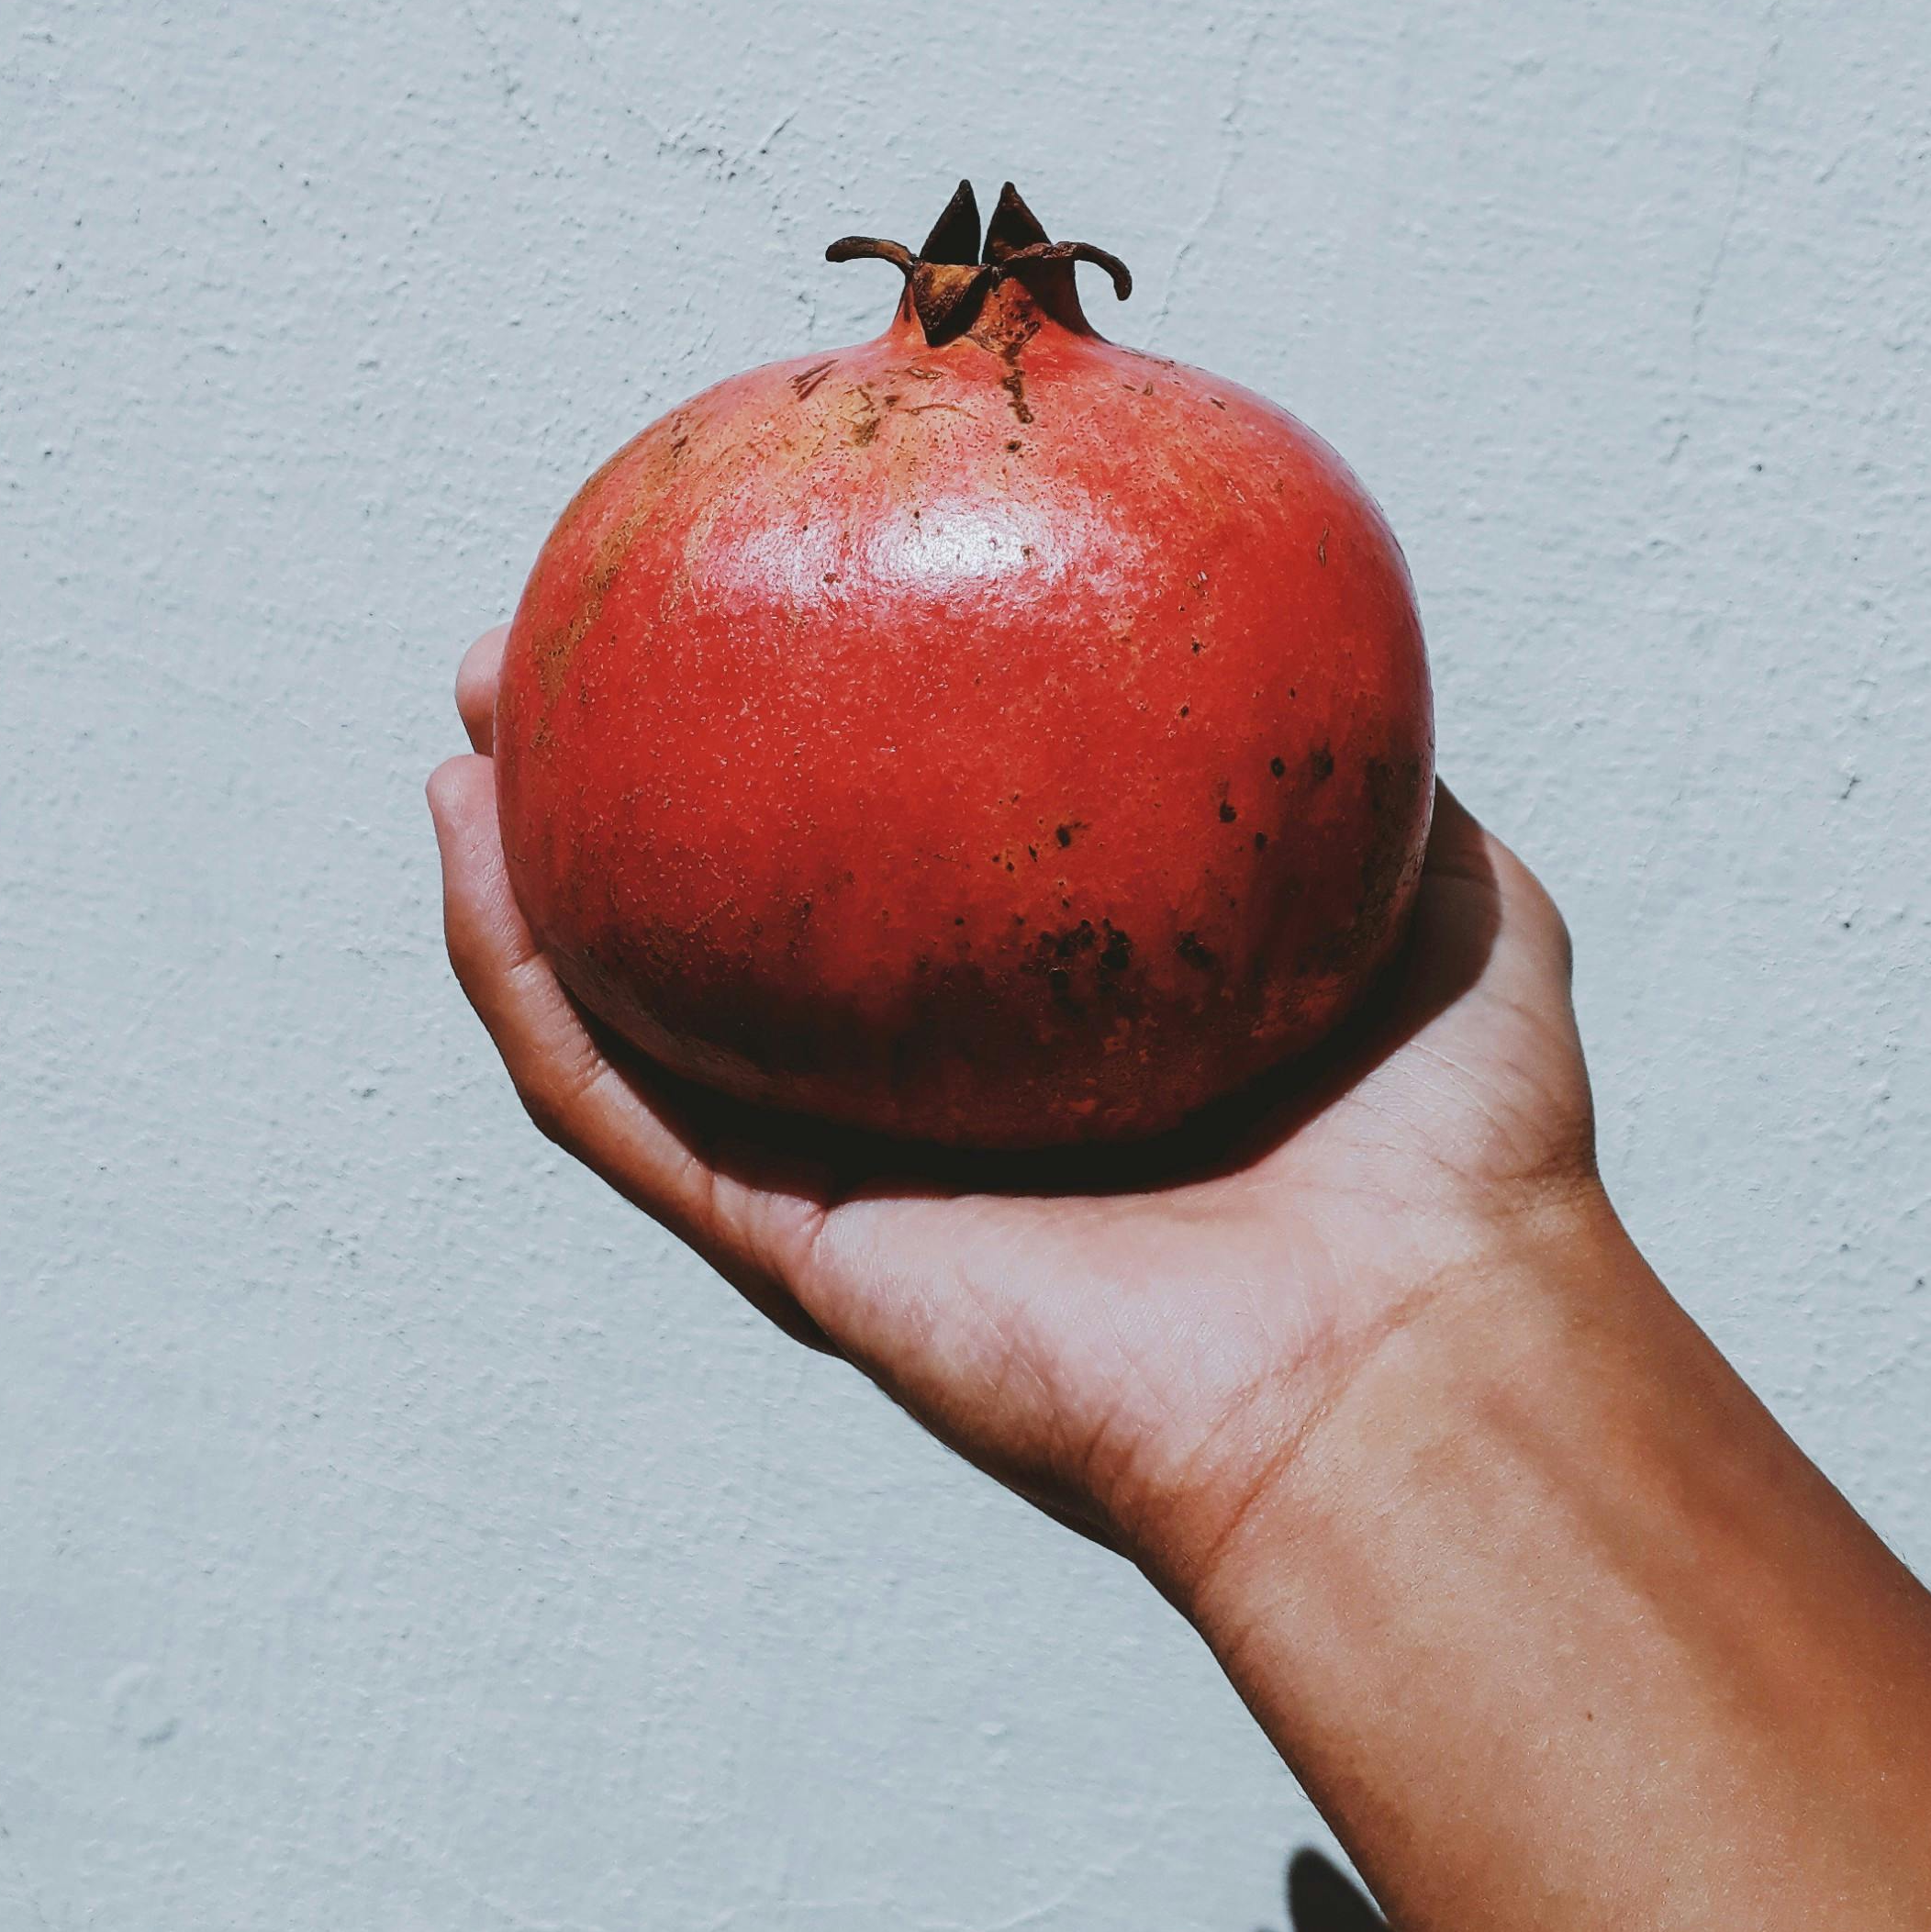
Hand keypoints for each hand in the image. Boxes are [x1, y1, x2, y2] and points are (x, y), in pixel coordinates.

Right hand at [429, 627, 1606, 1598]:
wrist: (1417, 1345)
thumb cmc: (1463, 1144)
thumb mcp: (1445, 893)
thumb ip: (1372, 774)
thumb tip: (1325, 622)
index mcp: (1046, 1024)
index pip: (893, 861)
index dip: (803, 732)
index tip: (747, 586)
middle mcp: (927, 1095)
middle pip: (721, 924)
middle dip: (618, 787)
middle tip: (549, 647)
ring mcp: (848, 1173)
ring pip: (626, 1011)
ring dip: (520, 874)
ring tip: (467, 728)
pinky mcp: (792, 1242)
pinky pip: (614, 1102)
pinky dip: (521, 981)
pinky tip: (476, 851)